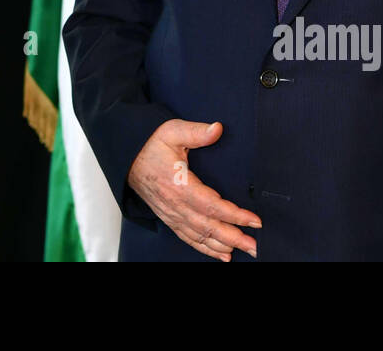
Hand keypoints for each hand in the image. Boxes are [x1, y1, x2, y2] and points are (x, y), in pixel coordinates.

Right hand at [127, 119, 260, 261]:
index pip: (212, 206)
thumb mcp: (172, 131)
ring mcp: (171, 214)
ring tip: (245, 251)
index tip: (254, 220)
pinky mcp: (169, 217)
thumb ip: (196, 132)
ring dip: (224, 246)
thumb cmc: (151, 144)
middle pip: (209, 227)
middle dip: (235, 237)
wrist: (127, 156)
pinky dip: (206, 248)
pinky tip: (222, 254)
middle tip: (256, 246)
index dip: (235, 215)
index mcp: (179, 184)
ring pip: (200, 236)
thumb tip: (217, 129)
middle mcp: (175, 204)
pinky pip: (189, 238)